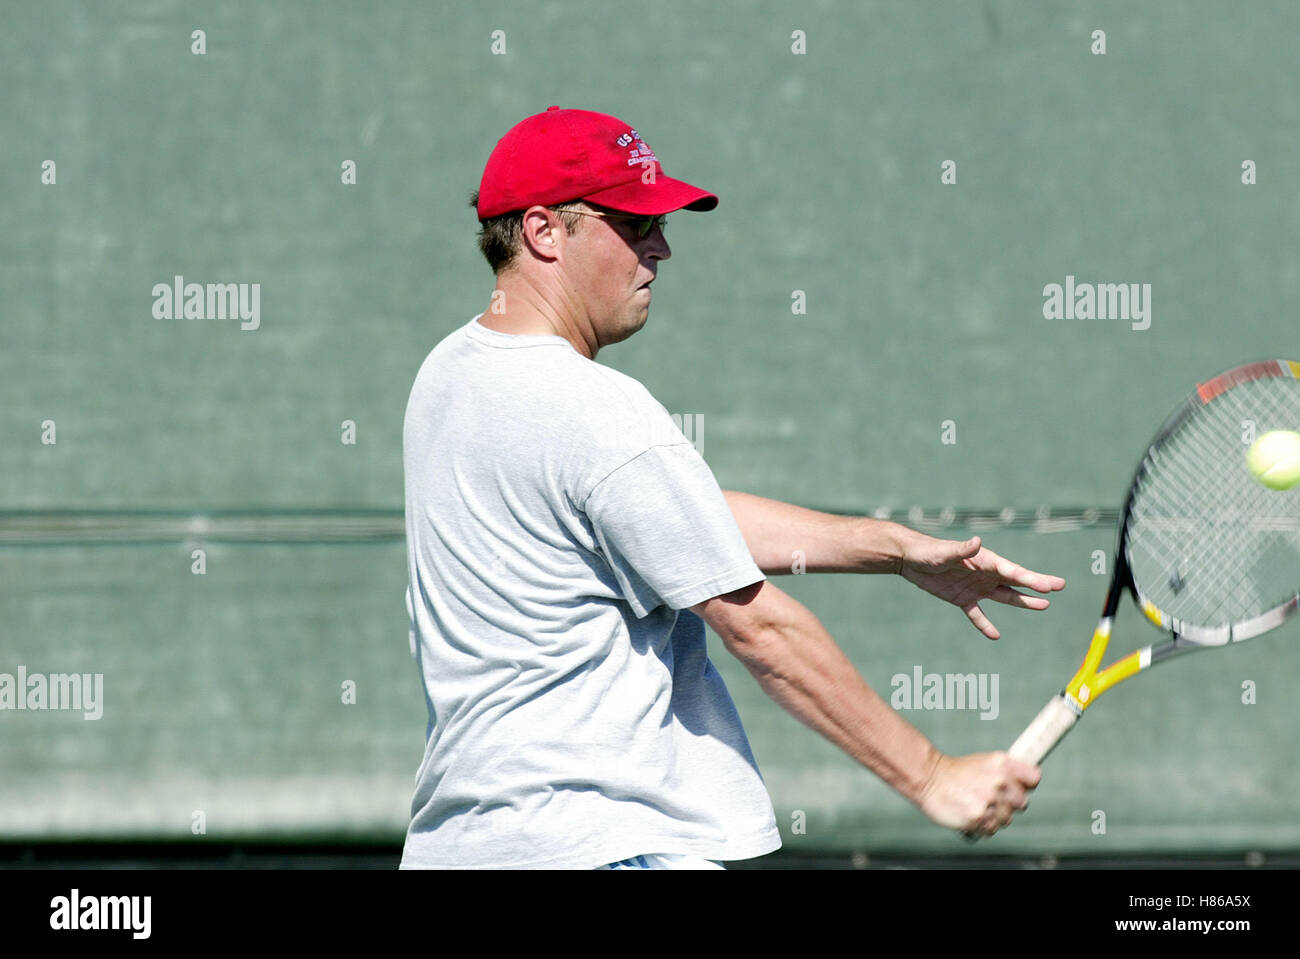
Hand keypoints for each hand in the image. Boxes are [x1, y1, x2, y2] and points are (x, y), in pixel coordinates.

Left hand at [898, 534, 1064, 639]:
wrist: (910, 558)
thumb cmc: (929, 551)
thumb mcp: (945, 552)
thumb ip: (962, 549)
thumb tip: (978, 541)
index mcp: (985, 561)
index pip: (1013, 572)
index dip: (1032, 579)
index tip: (1052, 586)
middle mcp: (985, 574)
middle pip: (1016, 582)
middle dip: (1037, 585)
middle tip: (1059, 586)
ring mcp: (976, 587)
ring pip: (1004, 597)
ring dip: (1023, 602)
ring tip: (1044, 605)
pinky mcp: (962, 599)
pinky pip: (977, 614)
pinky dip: (985, 625)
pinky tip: (994, 635)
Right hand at [916, 751, 1039, 837]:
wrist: (929, 778)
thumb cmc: (956, 772)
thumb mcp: (984, 761)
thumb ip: (1007, 772)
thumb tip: (1027, 784)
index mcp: (1002, 764)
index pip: (1033, 777)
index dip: (1026, 784)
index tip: (1018, 786)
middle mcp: (999, 781)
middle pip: (1022, 803)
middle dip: (1009, 803)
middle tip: (990, 798)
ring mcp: (989, 800)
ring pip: (1007, 819)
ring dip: (994, 816)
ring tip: (976, 805)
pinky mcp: (979, 817)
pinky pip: (991, 830)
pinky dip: (982, 826)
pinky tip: (970, 813)